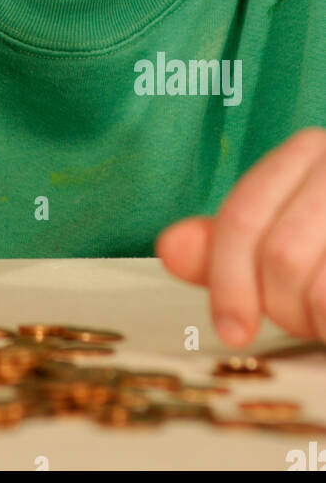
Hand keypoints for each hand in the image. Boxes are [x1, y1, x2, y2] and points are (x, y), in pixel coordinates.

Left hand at [156, 127, 325, 346]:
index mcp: (308, 152)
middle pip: (281, 254)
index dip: (227, 281)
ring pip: (319, 285)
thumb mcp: (286, 239)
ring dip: (318, 317)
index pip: (242, 216)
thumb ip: (230, 246)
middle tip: (306, 319)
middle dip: (285, 306)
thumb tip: (170, 247)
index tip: (232, 330)